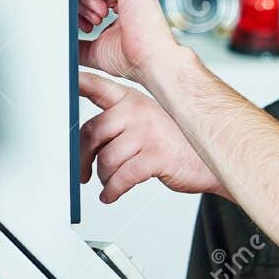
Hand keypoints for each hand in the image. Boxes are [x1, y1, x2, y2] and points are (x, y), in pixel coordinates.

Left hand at [76, 0, 182, 84]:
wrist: (149, 62)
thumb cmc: (131, 58)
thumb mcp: (94, 48)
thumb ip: (78, 39)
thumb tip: (61, 41)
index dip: (75, 3)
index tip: (81, 25)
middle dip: (75, 1)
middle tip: (87, 24)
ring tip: (96, 20)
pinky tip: (101, 13)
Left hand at [79, 70, 223, 202]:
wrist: (216, 160)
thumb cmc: (184, 144)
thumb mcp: (153, 122)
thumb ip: (123, 123)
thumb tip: (90, 140)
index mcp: (135, 100)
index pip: (98, 87)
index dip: (77, 85)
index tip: (62, 85)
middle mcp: (139, 112)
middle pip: (92, 131)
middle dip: (82, 157)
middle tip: (83, 170)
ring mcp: (148, 133)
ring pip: (106, 159)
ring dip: (104, 177)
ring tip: (111, 183)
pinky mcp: (155, 156)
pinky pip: (121, 177)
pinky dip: (112, 191)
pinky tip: (113, 193)